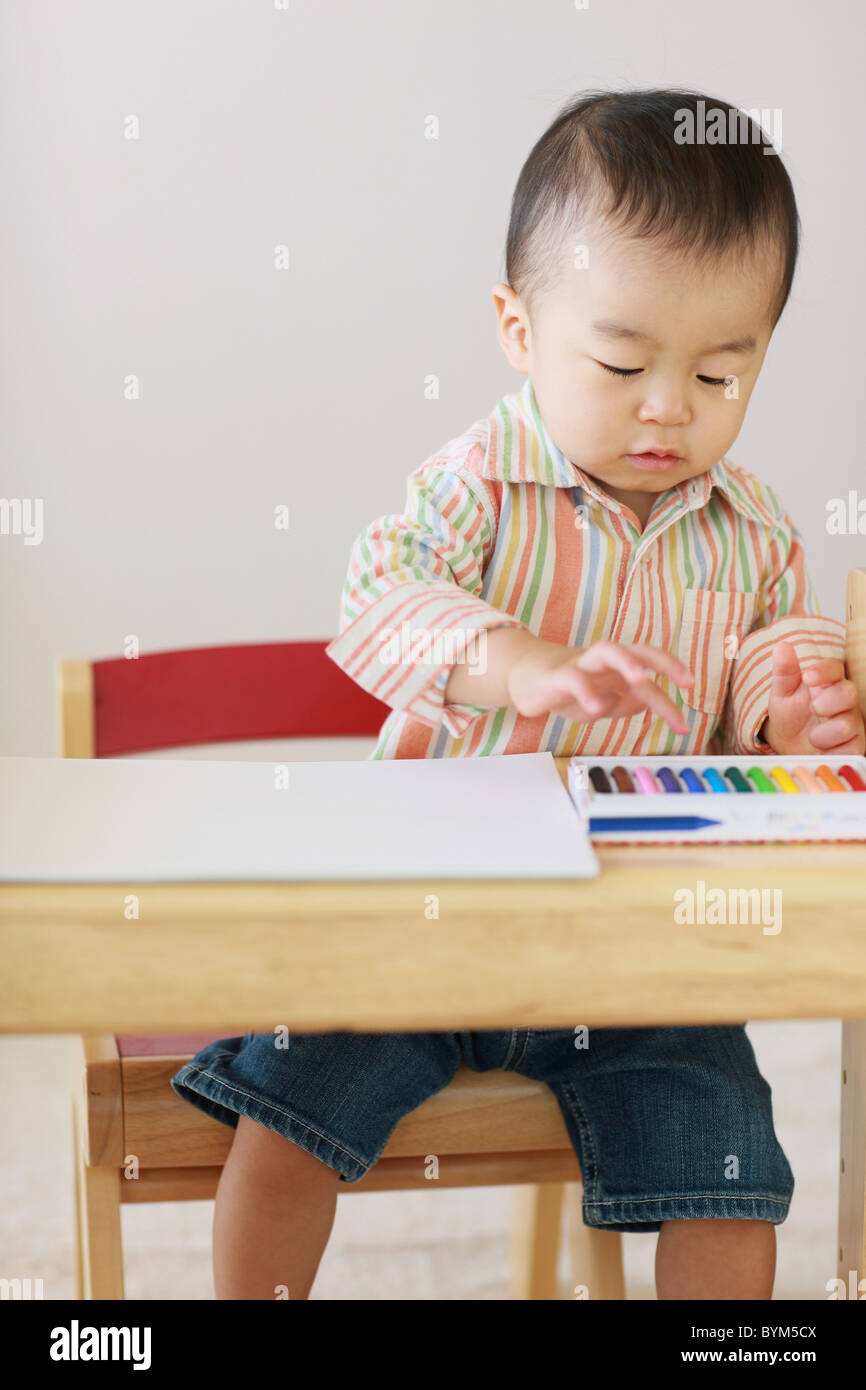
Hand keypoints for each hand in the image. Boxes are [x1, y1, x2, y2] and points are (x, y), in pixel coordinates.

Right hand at [508, 639, 694, 734]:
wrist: (526, 681)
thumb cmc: (568, 690)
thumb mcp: (603, 703)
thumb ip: (625, 703)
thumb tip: (648, 702)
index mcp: (617, 666)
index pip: (650, 664)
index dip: (673, 672)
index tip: (690, 690)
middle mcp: (603, 661)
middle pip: (638, 650)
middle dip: (664, 662)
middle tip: (686, 681)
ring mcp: (581, 665)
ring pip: (607, 651)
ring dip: (626, 662)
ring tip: (642, 680)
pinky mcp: (557, 677)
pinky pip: (573, 679)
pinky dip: (585, 691)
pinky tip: (595, 707)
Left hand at [760, 642, 865, 755]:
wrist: (789, 745)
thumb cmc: (790, 714)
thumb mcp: (782, 693)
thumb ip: (784, 671)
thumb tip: (781, 646)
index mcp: (828, 681)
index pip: (835, 667)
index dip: (824, 671)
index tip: (808, 678)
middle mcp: (844, 700)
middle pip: (849, 693)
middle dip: (828, 702)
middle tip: (813, 709)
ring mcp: (852, 722)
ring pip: (848, 724)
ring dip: (823, 734)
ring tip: (812, 737)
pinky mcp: (855, 745)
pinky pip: (851, 749)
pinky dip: (833, 752)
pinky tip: (822, 751)